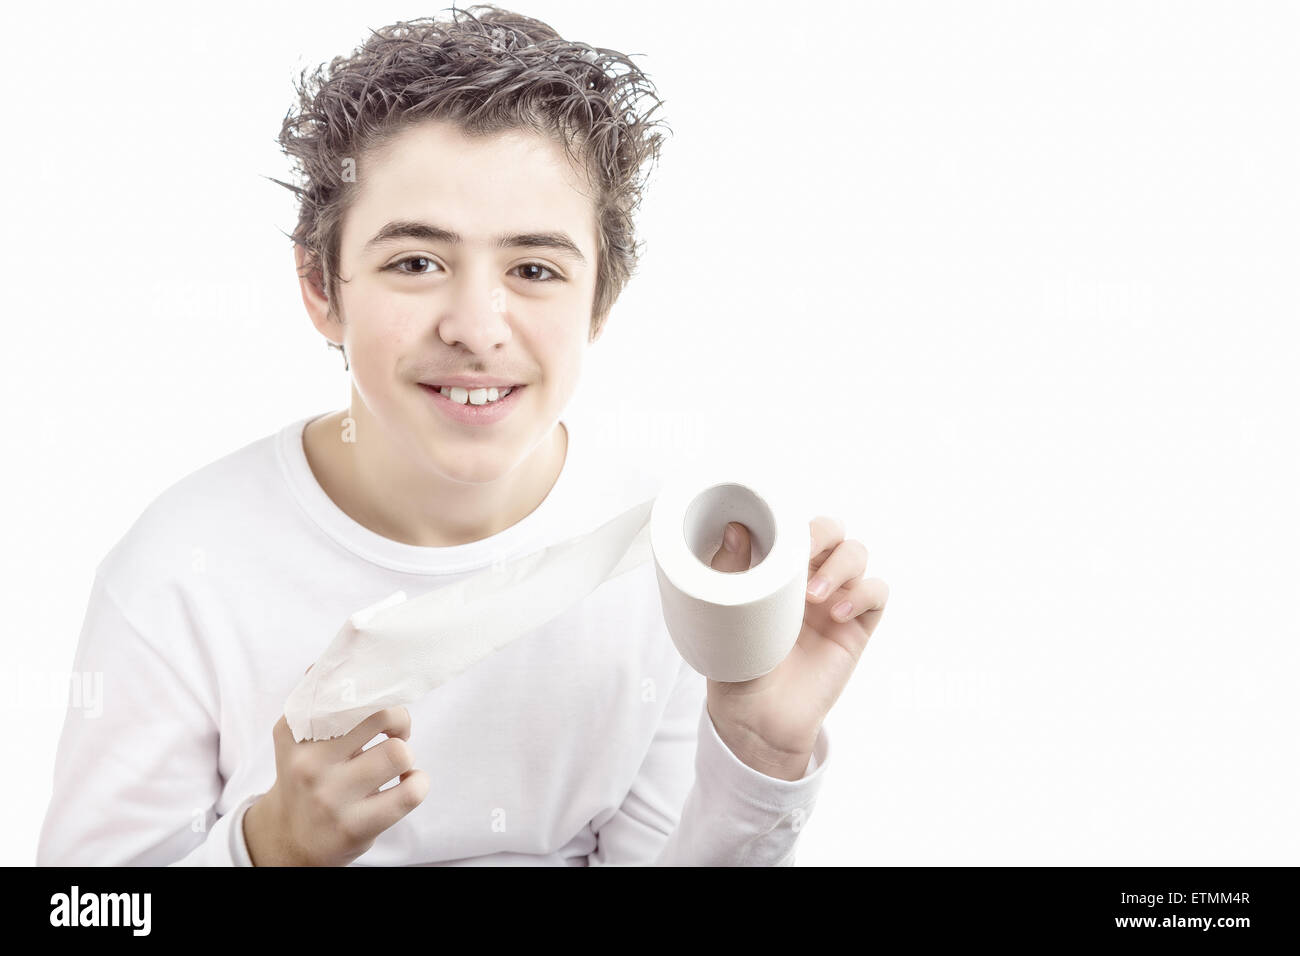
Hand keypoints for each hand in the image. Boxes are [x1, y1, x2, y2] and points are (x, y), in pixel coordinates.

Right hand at [243, 678, 429, 865]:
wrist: (288, 839)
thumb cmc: (306, 776)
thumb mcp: (298, 737)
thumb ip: (314, 698)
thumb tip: (325, 661)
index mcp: (295, 733)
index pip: (341, 691)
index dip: (374, 689)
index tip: (382, 696)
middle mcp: (308, 764)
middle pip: (379, 715)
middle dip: (399, 719)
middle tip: (394, 732)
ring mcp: (331, 799)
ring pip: (398, 753)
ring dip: (406, 754)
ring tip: (396, 762)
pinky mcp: (354, 828)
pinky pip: (411, 792)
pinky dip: (418, 782)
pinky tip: (404, 785)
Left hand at [704, 516, 888, 779]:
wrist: (758, 718)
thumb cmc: (737, 666)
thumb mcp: (726, 616)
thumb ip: (730, 572)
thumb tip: (736, 526)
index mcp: (777, 570)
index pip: (795, 526)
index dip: (793, 522)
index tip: (777, 536)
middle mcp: (809, 578)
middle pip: (834, 531)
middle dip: (822, 533)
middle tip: (803, 553)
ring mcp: (835, 600)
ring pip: (857, 554)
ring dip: (840, 565)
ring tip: (814, 595)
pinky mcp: (857, 627)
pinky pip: (877, 593)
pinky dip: (863, 594)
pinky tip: (838, 613)